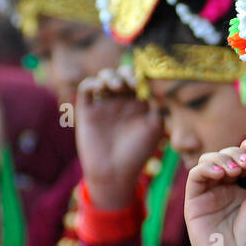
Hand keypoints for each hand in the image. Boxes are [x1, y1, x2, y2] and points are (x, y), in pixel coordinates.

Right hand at [76, 67, 163, 210]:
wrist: (114, 172)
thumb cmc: (138, 152)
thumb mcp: (155, 128)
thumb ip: (158, 106)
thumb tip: (160, 86)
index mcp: (136, 105)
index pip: (137, 81)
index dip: (139, 76)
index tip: (143, 82)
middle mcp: (119, 102)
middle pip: (120, 76)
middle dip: (125, 73)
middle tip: (130, 83)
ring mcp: (103, 105)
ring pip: (103, 78)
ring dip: (110, 76)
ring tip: (117, 86)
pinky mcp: (87, 111)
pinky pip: (86, 89)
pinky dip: (92, 83)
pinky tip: (101, 88)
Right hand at [183, 137, 245, 245]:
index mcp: (244, 189)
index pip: (242, 159)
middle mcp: (225, 189)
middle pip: (225, 156)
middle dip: (236, 152)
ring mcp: (209, 195)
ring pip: (209, 161)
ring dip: (223, 158)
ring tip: (236, 169)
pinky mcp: (193, 203)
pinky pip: (195, 176)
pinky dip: (207, 167)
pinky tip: (222, 172)